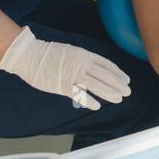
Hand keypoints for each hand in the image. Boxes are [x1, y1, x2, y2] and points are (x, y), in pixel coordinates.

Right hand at [0, 27, 131, 109]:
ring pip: (96, 85)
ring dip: (109, 92)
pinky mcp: (62, 85)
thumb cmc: (48, 53)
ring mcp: (72, 74)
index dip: (118, 73)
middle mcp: (82, 63)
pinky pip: (79, 95)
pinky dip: (89, 101)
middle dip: (118, 84)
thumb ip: (82, 61)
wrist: (29, 54)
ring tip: (119, 98)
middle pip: (105, 75)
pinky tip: (97, 106)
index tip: (126, 79)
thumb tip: (93, 69)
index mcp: (84, 54)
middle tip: (128, 91)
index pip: (106, 64)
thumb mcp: (71, 51)